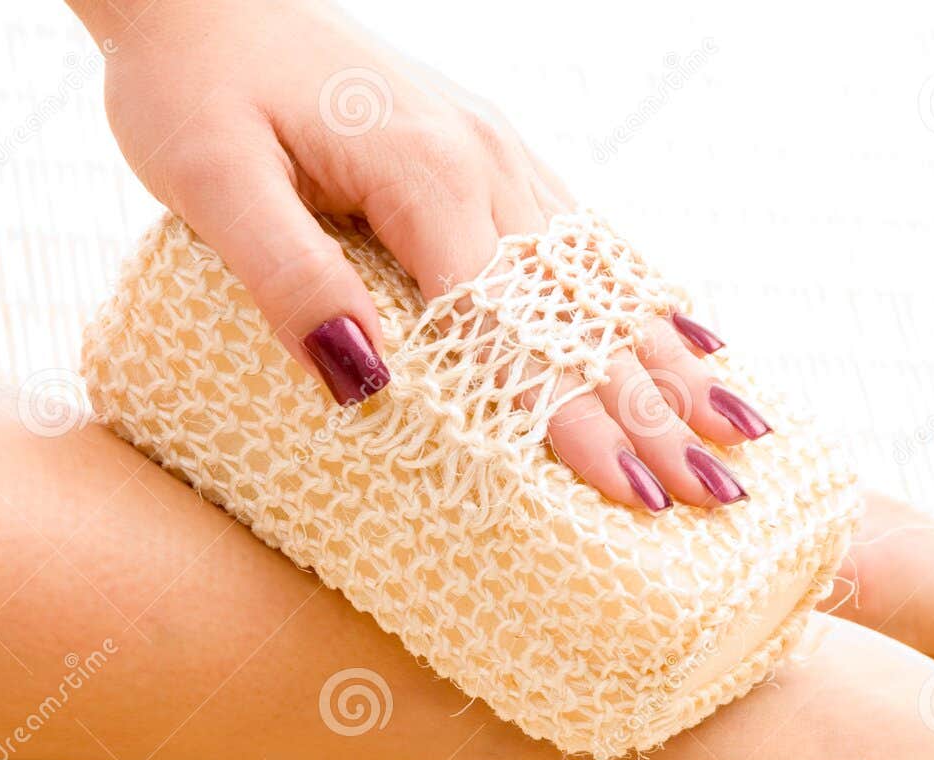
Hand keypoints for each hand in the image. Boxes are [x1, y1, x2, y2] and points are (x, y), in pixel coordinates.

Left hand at [71, 0, 769, 508]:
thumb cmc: (193, 88)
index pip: (513, 331)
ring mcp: (500, 153)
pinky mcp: (492, 151)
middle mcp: (486, 164)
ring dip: (673, 361)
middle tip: (718, 493)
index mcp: (423, 179)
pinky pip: (587, 237)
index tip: (633, 497)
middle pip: (584, 314)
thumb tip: (367, 383)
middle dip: (653, 412)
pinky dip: (646, 297)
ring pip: (605, 278)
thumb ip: (289, 279)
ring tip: (740, 426)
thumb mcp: (209, 184)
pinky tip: (692, 332)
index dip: (573, 423)